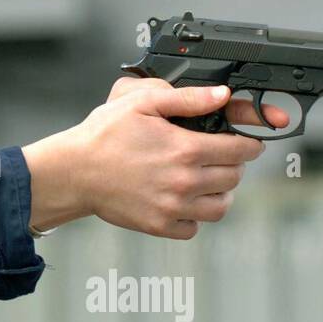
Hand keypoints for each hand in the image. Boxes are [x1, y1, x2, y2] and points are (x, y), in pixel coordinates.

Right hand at [22, 81, 286, 239]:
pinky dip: (195, 216)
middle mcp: (185, 181)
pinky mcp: (160, 225)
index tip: (245, 142)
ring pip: (221, 206)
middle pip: (234, 177)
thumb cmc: (103, 135)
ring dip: (220, 192)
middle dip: (233, 165)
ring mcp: (173, 207)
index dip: (249, 144)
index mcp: (186, 149)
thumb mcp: (142, 103)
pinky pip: (194, 227)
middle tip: (220, 157)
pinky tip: (183, 200)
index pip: (241, 151)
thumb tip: (222, 95)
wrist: (74, 172)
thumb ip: (187, 99)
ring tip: (206, 181)